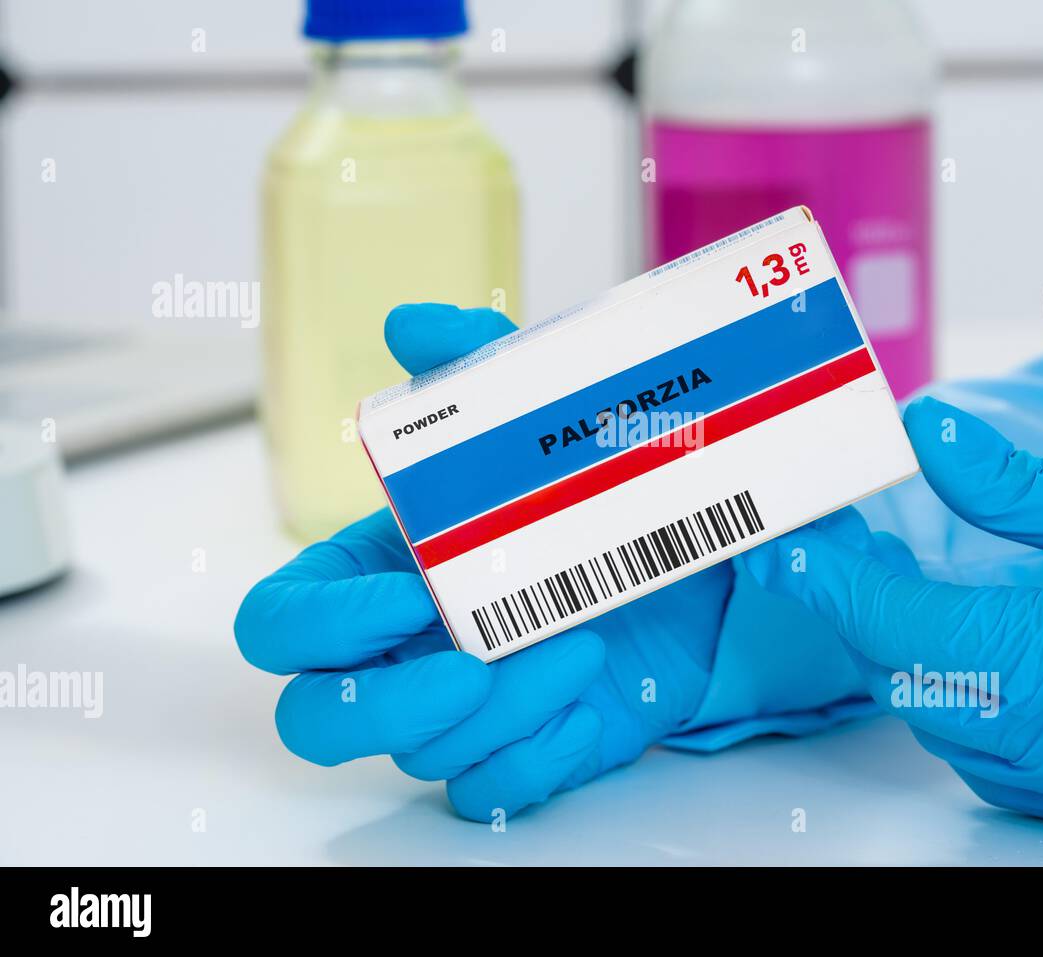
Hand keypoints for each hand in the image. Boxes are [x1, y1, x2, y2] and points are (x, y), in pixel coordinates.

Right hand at [236, 305, 731, 821]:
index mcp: (374, 571)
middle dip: (384, 705)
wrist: (688, 557)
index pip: (279, 623)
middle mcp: (399, 651)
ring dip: (505, 707)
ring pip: (424, 755)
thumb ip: (470, 356)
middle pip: (313, 719)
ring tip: (584, 644)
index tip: (410, 596)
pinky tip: (592, 707)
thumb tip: (409, 325)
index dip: (319, 626)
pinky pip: (491, 792)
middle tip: (472, 665)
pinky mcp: (516, 749)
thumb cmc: (587, 484)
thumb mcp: (536, 407)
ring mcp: (455, 709)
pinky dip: (538, 760)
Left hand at [745, 397, 1042, 829]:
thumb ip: (1028, 492)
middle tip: (833, 537)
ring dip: (903, 644)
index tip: (780, 544)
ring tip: (890, 572)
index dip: (826, 584)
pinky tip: (966, 633)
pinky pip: (982, 744)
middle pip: (902, 673)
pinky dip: (953, 686)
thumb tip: (933, 433)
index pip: (896, 627)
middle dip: (857, 605)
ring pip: (935, 713)